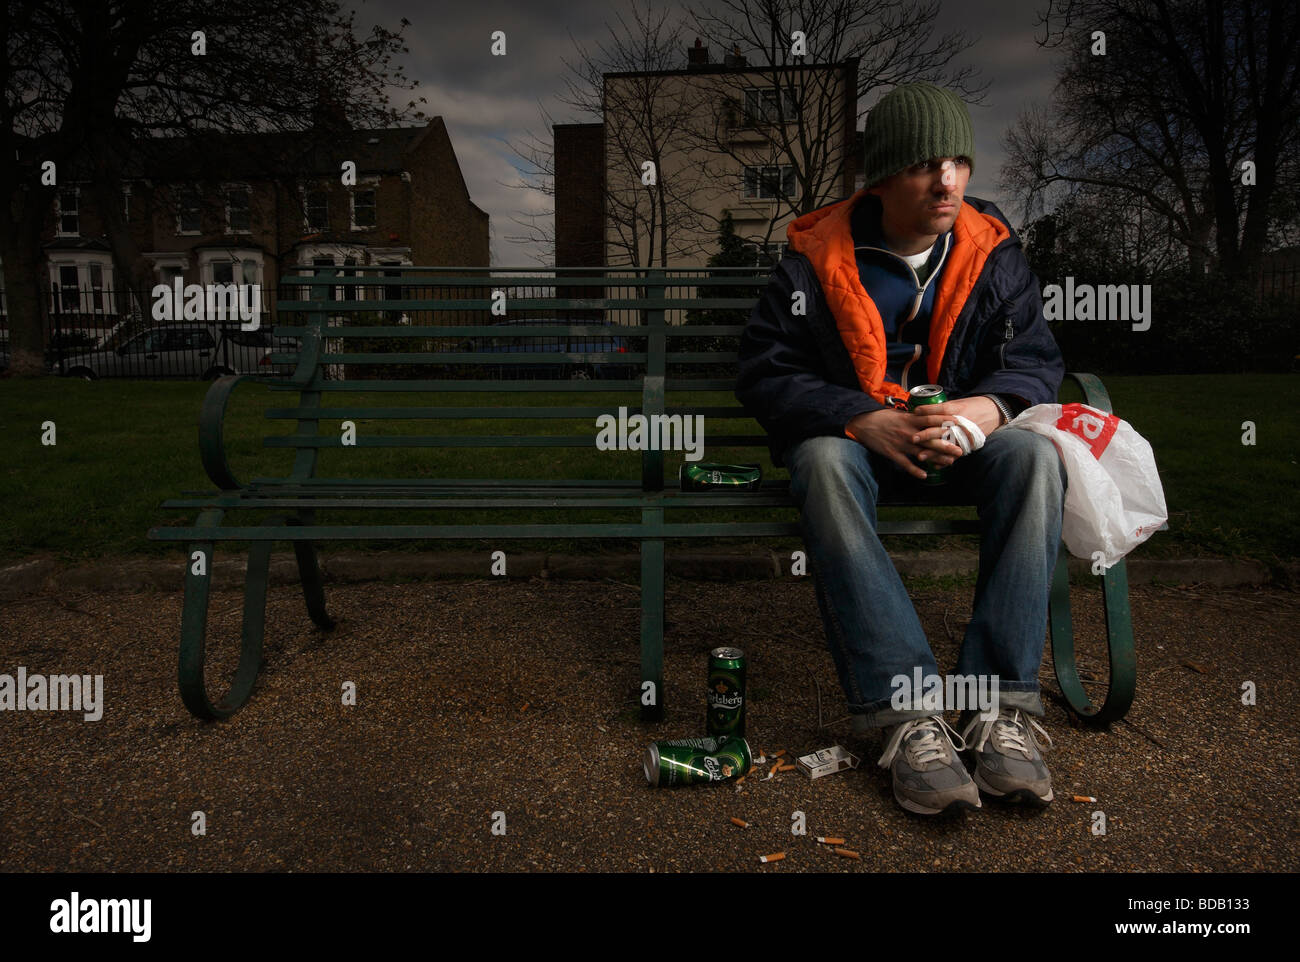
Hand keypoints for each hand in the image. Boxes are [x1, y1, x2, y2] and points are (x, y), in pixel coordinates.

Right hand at [845, 408, 964, 479]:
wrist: (863, 424)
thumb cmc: (882, 417)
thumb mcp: (899, 413)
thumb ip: (914, 417)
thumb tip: (927, 416)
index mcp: (910, 420)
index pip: (931, 420)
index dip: (946, 422)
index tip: (959, 424)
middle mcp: (908, 432)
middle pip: (931, 439)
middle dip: (946, 445)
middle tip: (960, 450)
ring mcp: (900, 443)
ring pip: (921, 453)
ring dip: (936, 459)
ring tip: (949, 463)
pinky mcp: (892, 453)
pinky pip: (905, 464)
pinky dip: (915, 470)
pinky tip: (924, 475)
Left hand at [907, 397, 1001, 462]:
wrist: (994, 412)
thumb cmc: (973, 406)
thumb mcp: (958, 403)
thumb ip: (942, 409)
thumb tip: (921, 411)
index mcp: (957, 411)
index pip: (940, 410)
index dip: (926, 411)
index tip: (914, 412)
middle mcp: (960, 424)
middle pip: (941, 429)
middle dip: (926, 435)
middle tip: (913, 438)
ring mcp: (964, 436)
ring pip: (947, 445)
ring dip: (933, 452)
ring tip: (920, 457)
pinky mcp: (968, 445)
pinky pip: (955, 455)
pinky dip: (945, 461)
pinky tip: (935, 466)